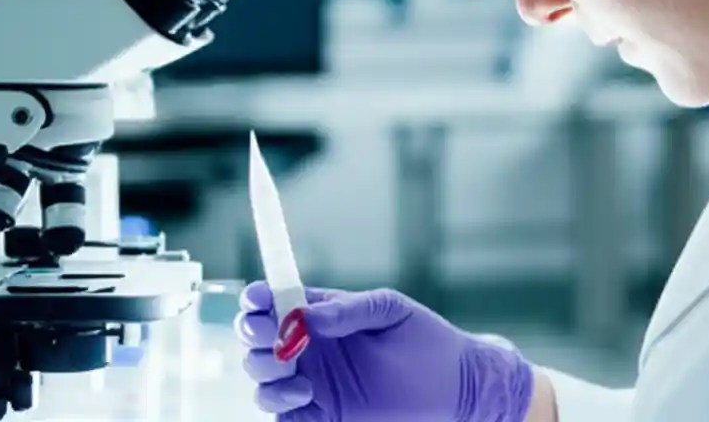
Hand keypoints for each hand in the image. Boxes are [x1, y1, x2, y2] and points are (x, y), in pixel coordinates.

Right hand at [234, 282, 533, 420]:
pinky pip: (283, 415)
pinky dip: (280, 405)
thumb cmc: (425, 340)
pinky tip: (305, 395)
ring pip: (262, 378)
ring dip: (266, 373)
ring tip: (298, 376)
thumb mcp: (389, 310)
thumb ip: (348, 310)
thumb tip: (305, 315)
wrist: (454, 387)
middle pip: (256, 339)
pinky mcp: (320, 416)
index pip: (273, 301)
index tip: (258, 298)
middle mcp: (308, 347)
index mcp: (320, 312)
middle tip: (276, 337)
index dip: (257, 298)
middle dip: (254, 335)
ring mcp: (311, 383)